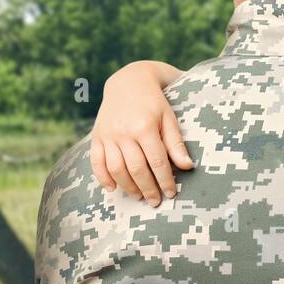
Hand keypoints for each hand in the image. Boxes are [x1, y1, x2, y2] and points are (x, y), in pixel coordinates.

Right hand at [90, 65, 192, 204]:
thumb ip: (176, 143)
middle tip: (155, 201)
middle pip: (136, 169)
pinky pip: (96, 162)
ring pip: (116, 169)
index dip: (165, 180)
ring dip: (128, 187)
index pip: (157, 161)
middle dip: (148, 189)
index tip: (172, 193)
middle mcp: (124, 132)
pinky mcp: (96, 137)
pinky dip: (103, 178)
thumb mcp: (169, 118)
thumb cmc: (154, 102)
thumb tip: (187, 166)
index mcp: (145, 126)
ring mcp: (108, 135)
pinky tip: (113, 188)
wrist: (128, 82)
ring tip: (139, 196)